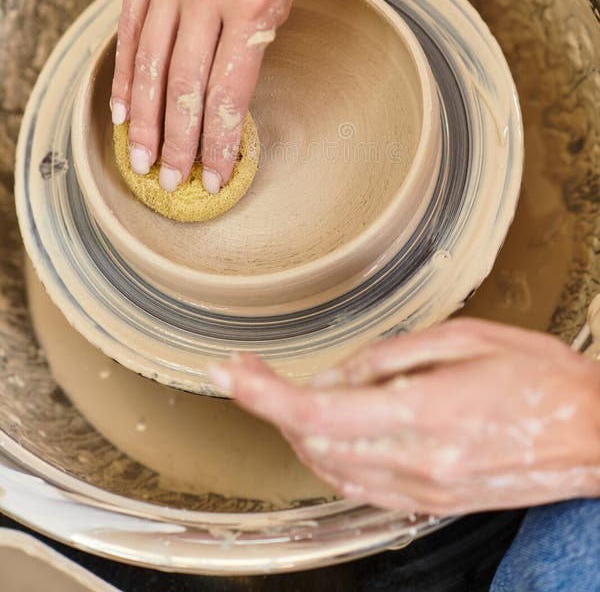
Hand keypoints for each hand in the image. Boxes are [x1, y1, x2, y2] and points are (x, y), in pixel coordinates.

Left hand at [208, 319, 599, 514]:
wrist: (595, 435)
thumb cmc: (541, 377)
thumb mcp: (467, 339)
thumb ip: (392, 356)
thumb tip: (339, 372)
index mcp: (425, 412)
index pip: (318, 409)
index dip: (262, 392)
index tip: (227, 371)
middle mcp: (416, 460)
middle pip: (312, 442)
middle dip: (269, 405)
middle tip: (250, 370)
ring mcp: (423, 489)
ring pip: (328, 468)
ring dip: (293, 430)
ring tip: (279, 393)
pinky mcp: (431, 501)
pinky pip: (358, 487)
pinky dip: (326, 456)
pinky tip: (322, 429)